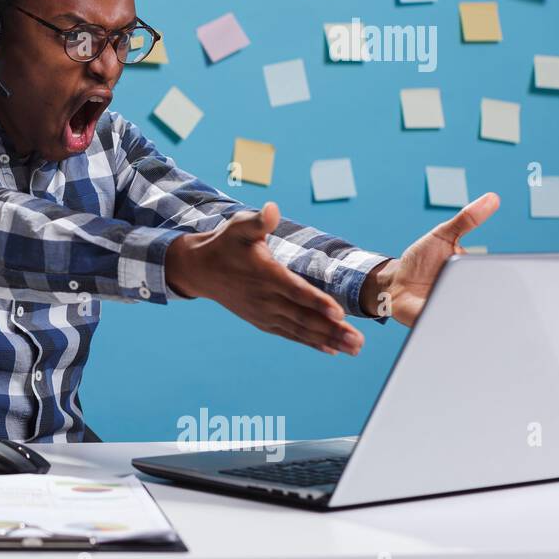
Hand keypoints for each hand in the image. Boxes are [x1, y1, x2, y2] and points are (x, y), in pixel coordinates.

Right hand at [165, 202, 364, 355]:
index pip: (295, 290)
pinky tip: (331, 349)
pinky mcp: (262, 320)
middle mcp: (265, 298)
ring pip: (300, 329)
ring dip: (328, 340)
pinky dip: (310, 342)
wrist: (200, 270)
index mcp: (265, 274)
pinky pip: (290, 334)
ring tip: (354, 349)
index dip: (317, 301)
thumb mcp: (238, 227)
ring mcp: (264, 312)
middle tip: (358, 342)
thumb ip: (258, 221)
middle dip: (332, 330)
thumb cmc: (224, 245)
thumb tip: (272, 208)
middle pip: (303, 317)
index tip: (339, 312)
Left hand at [360, 192, 499, 326]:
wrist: (394, 284)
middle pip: (485, 298)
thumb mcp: (443, 235)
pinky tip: (445, 315)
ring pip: (468, 314)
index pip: (494, 277)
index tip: (502, 271)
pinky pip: (445, 323)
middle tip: (472, 283)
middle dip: (485, 294)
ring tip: (455, 297)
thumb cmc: (421, 259)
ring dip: (466, 308)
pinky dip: (446, 320)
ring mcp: (453, 310)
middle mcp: (468, 295)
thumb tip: (492, 198)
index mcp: (475, 275)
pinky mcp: (435, 322)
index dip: (502, 275)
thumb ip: (466, 220)